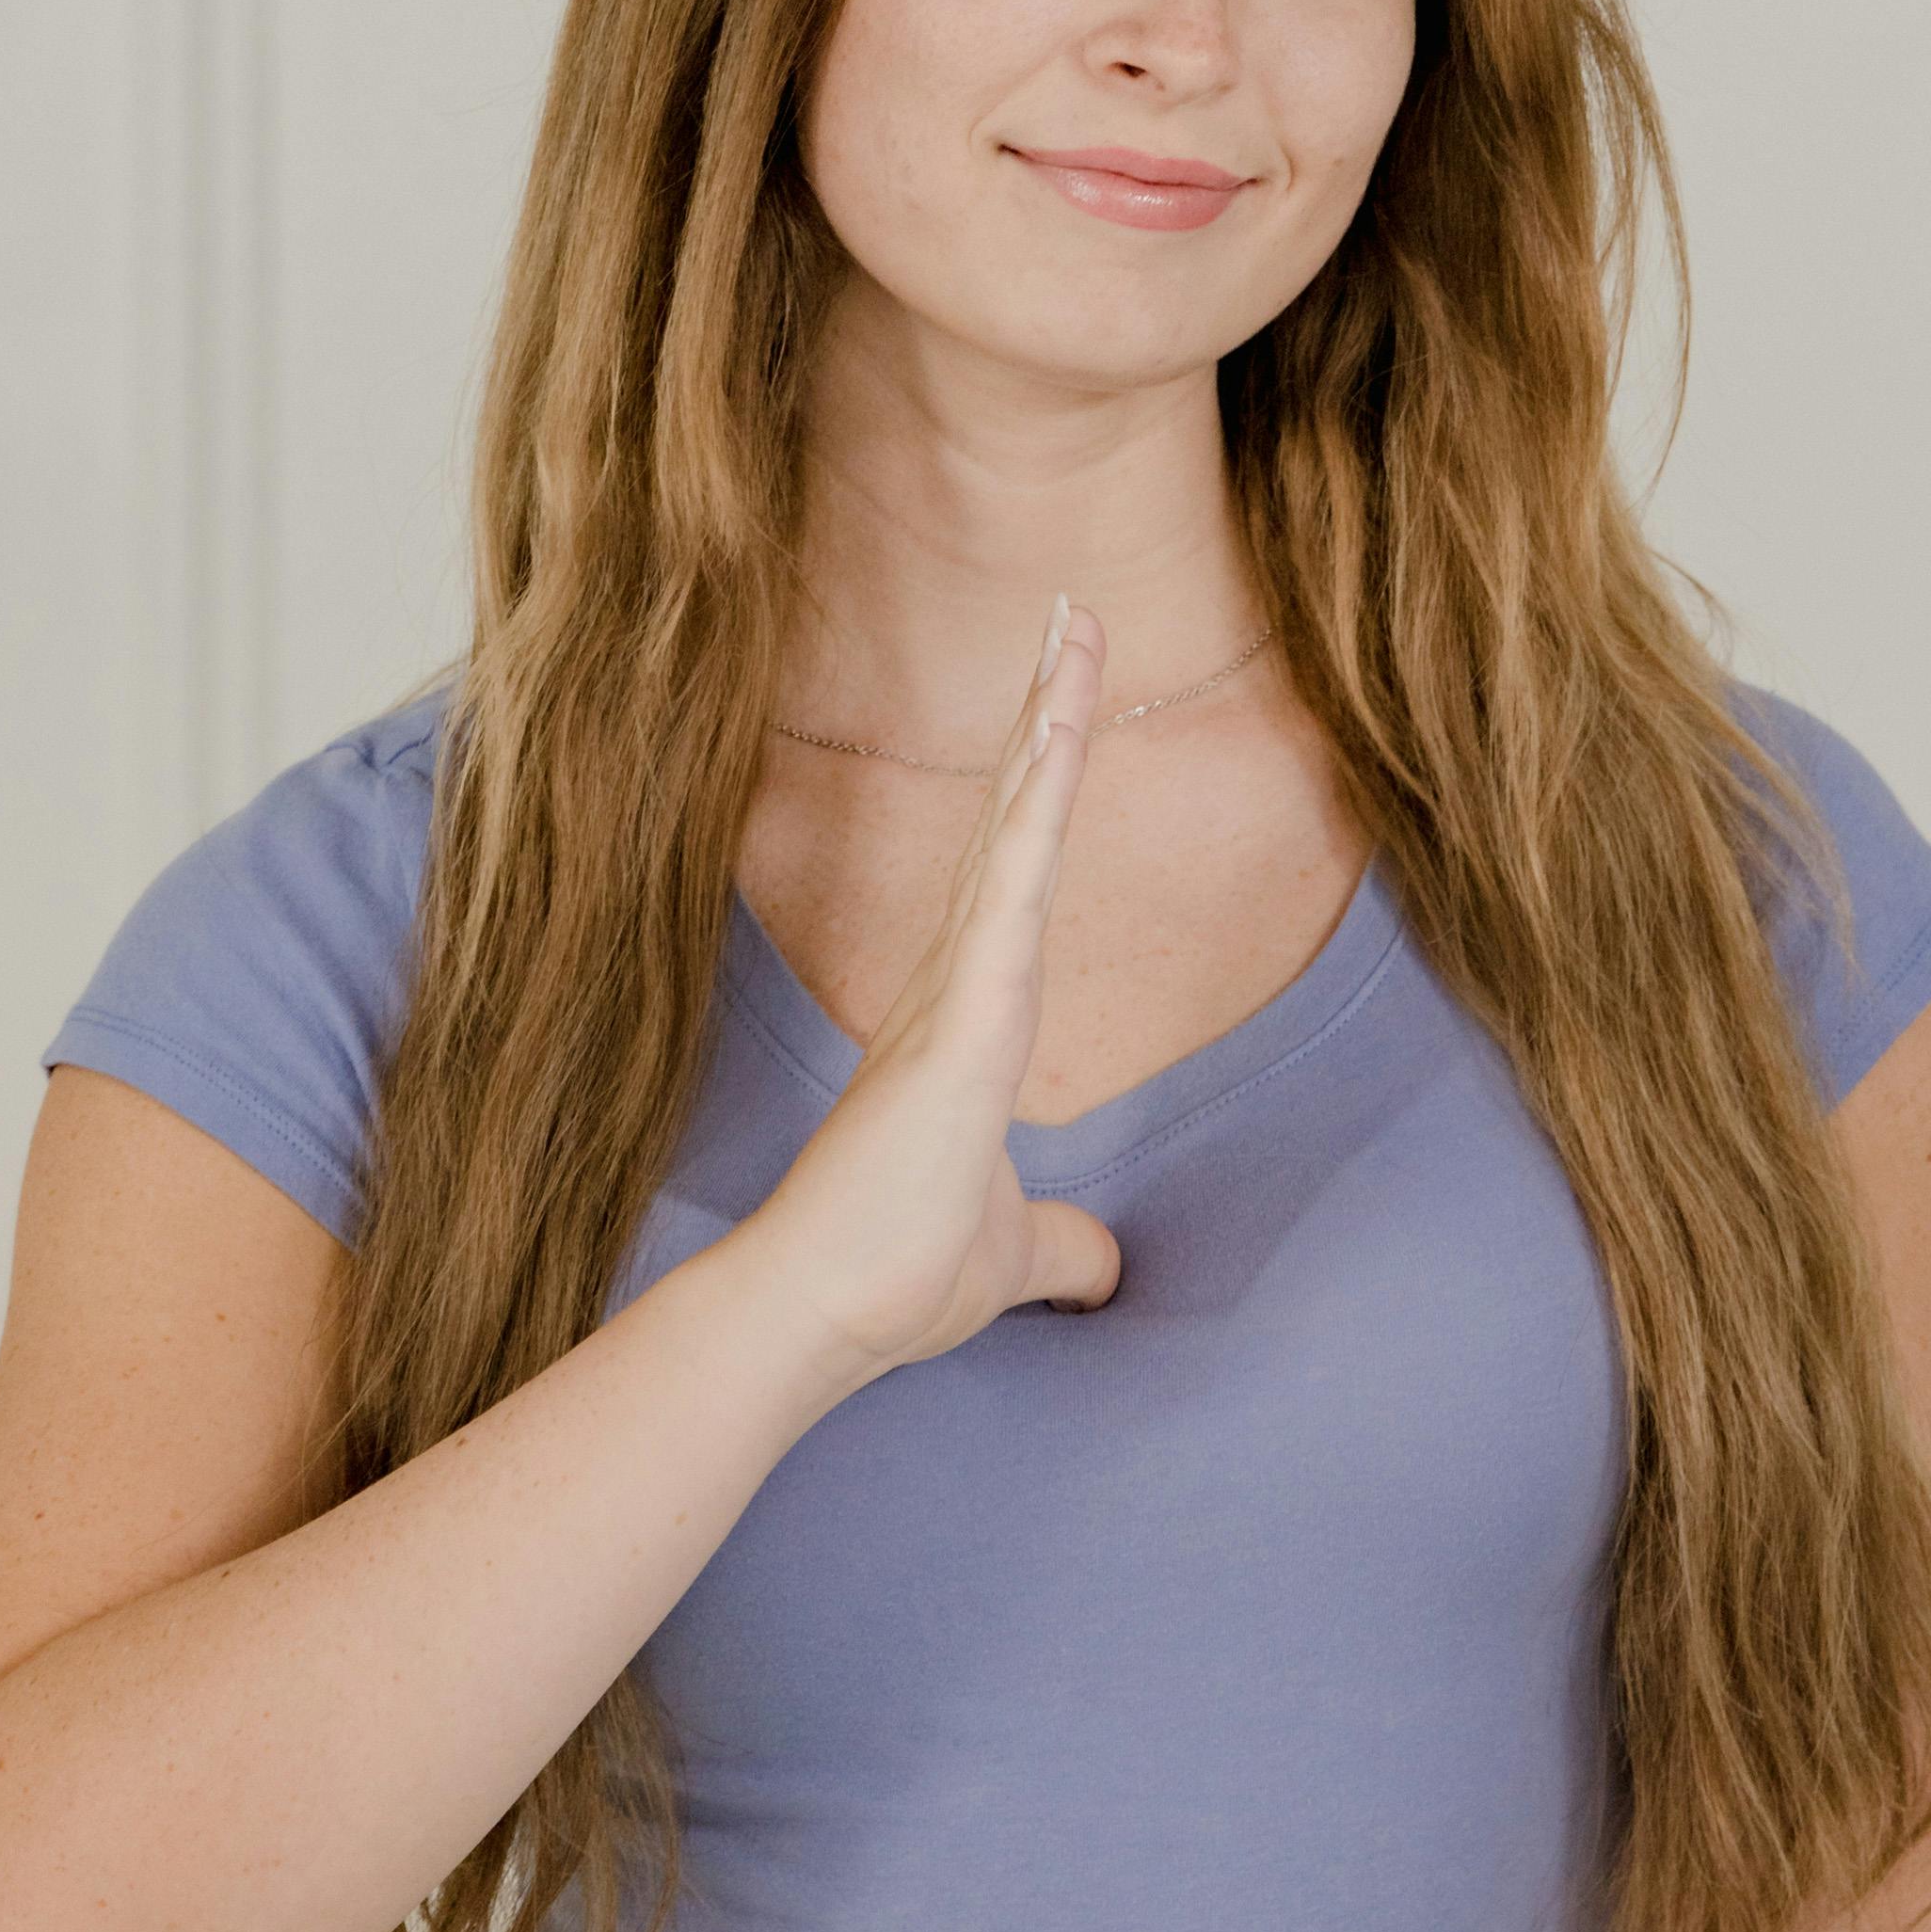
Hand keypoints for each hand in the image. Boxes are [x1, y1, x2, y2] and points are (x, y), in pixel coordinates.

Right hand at [745, 595, 1127, 1384]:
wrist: (823, 1316)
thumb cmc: (895, 1278)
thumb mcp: (1011, 1251)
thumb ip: (1063, 1246)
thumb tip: (1107, 1270)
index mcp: (966, 1017)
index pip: (1015, 878)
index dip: (1037, 789)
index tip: (1059, 706)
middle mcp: (956, 982)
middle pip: (1015, 820)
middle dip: (1046, 715)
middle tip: (1072, 615)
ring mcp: (957, 989)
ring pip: (1019, 827)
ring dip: (1052, 723)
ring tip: (1078, 624)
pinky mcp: (965, 1016)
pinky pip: (1015, 885)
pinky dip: (1039, 806)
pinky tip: (1059, 734)